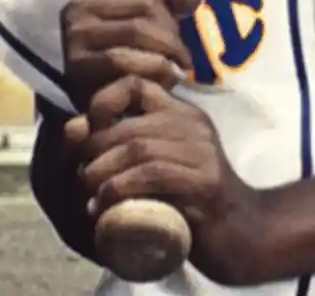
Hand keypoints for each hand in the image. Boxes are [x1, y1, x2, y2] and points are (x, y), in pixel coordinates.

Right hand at [60, 0, 205, 108]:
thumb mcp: (155, 25)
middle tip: (182, 58)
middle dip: (171, 34)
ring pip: (137, 29)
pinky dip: (150, 68)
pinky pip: (121, 58)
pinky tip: (165, 80)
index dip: (173, 8)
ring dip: (166, 52)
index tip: (178, 34)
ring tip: (178, 69)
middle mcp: (79, 5)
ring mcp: (75, 32)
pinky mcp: (76, 62)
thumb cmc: (132, 60)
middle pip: (146, 6)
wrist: (101, 106)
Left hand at [65, 76, 273, 286]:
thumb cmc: (192, 199)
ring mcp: (202, 153)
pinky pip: (152, 175)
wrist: (242, 230)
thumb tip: (71, 128)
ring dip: (102, 174)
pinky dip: (120, 190)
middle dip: (94, 153)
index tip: (91, 131)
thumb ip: (118, 144)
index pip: (138, 84)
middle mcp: (194, 126)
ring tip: (91, 194)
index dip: (104, 101)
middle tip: (84, 177)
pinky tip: (105, 206)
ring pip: (137, 149)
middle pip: (129, 126)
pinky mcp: (205, 183)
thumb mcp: (154, 164)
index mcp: (183, 115)